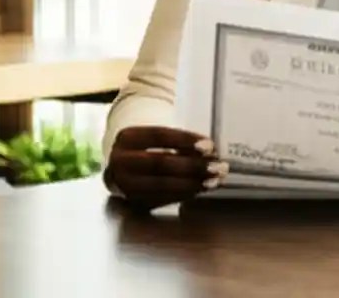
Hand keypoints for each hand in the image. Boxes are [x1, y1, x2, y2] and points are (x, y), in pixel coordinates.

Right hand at [103, 126, 227, 210]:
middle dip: (192, 166)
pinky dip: (184, 194)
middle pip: (159, 163)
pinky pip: (161, 200)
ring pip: (160, 185)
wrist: (123, 171)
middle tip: (218, 167)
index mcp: (127, 138)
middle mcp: (120, 162)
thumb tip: (209, 151)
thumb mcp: (157, 139)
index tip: (209, 146)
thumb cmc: (149, 150)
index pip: (158, 135)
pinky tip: (200, 189)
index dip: (185, 140)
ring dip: (192, 184)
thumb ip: (179, 142)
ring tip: (214, 180)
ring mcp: (123, 185)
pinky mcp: (131, 203)